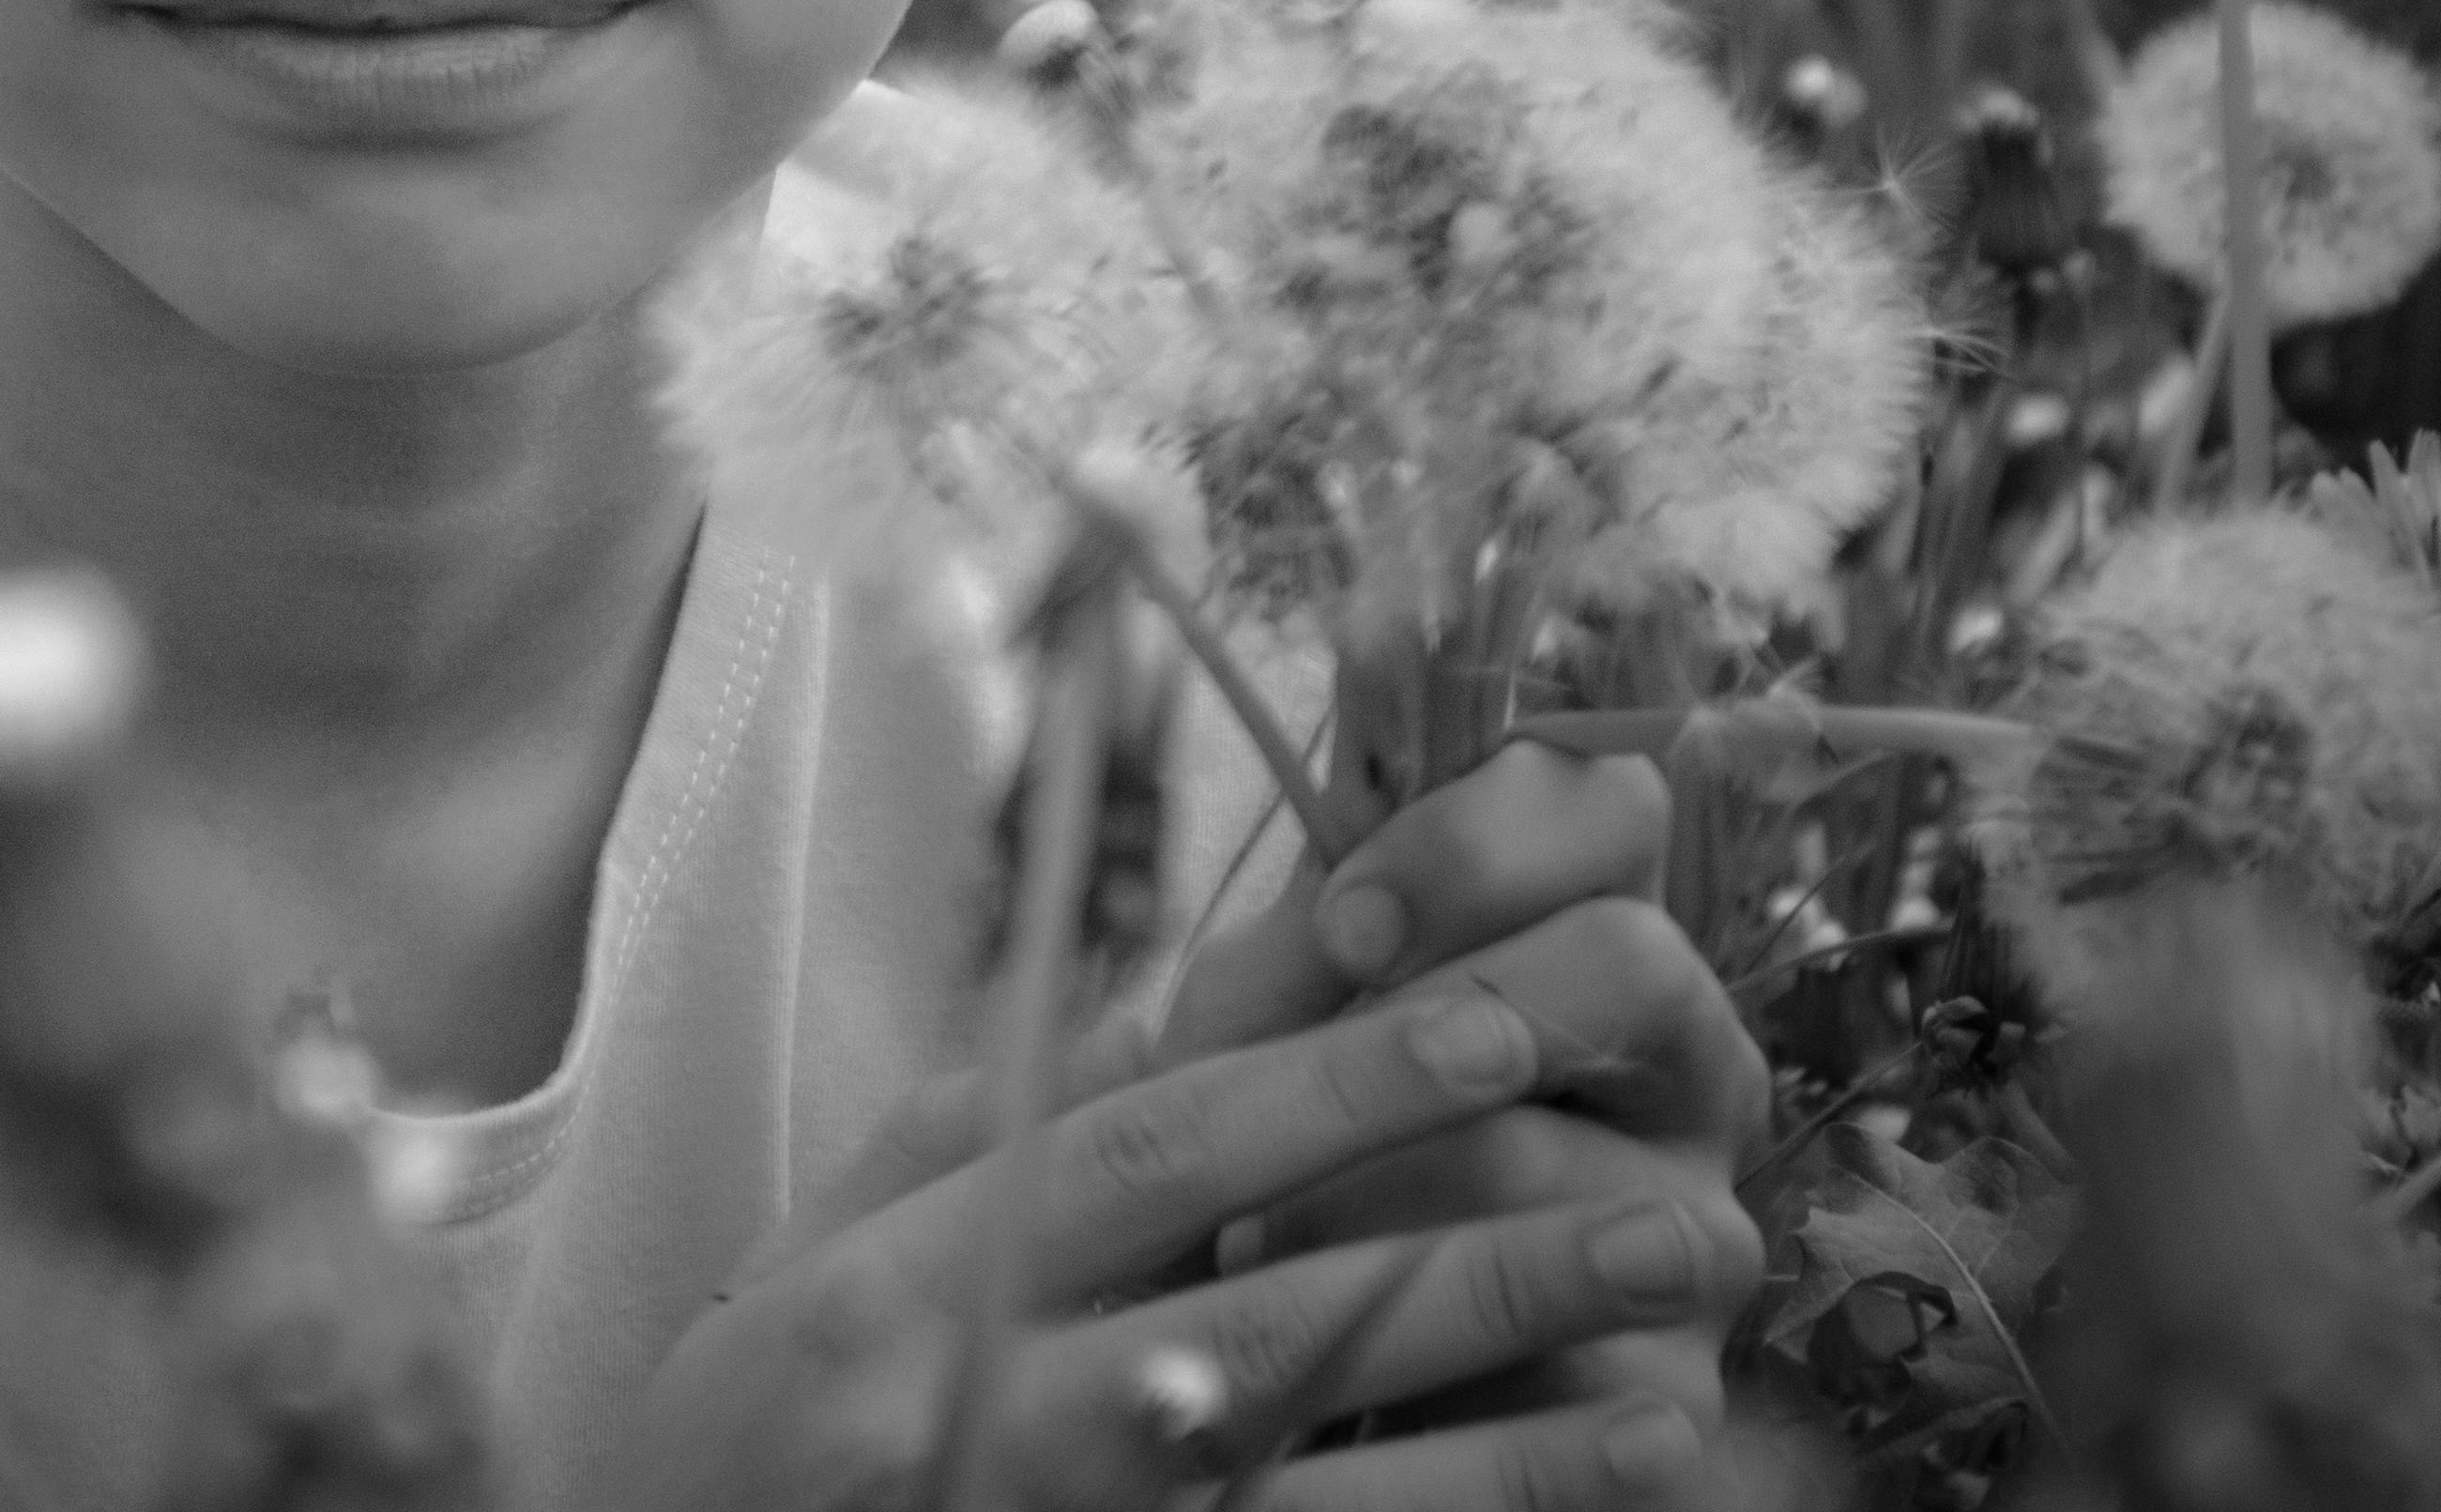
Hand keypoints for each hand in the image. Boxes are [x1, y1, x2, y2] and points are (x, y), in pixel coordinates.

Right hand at [630, 895, 1758, 1510]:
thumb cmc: (760, 1416)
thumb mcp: (834, 1244)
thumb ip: (995, 1120)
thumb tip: (1189, 981)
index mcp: (915, 1266)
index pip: (1146, 1141)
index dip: (1321, 1072)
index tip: (1490, 1003)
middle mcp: (990, 1396)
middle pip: (1262, 1291)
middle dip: (1464, 1217)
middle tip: (1649, 1146)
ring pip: (1321, 1445)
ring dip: (1515, 1377)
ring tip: (1680, 1303)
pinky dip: (1477, 1509)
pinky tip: (1618, 1452)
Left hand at [1149, 748, 1771, 1451]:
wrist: (1245, 1389)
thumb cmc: (1263, 1161)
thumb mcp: (1252, 1027)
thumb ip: (1306, 912)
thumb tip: (1373, 666)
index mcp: (1594, 935)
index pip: (1613, 801)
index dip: (1476, 845)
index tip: (1343, 924)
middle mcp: (1687, 1069)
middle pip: (1635, 956)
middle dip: (1448, 1008)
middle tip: (1319, 1080)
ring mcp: (1699, 1233)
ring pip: (1565, 1164)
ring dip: (1377, 1197)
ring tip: (1270, 1238)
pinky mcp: (1673, 1395)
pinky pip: (1578, 1350)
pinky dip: (1424, 1351)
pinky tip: (1358, 1360)